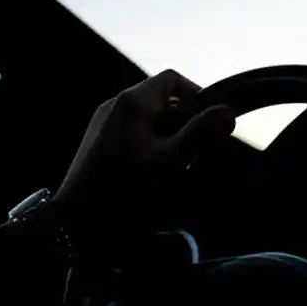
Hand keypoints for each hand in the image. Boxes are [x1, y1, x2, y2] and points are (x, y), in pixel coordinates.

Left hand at [55, 69, 234, 239]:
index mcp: (132, 103)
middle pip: (161, 101)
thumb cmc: (125, 192)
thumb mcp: (169, 163)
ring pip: (148, 120)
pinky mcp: (98, 145)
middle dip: (185, 122)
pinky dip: (152, 148)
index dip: (198, 95)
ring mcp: (103, 125)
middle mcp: (115, 107)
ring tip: (178, 168)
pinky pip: (133, 135)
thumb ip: (201, 134)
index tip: (212, 123)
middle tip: (199, 152)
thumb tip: (228, 111)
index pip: (173, 80)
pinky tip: (154, 176)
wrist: (78, 225)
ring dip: (170, 138)